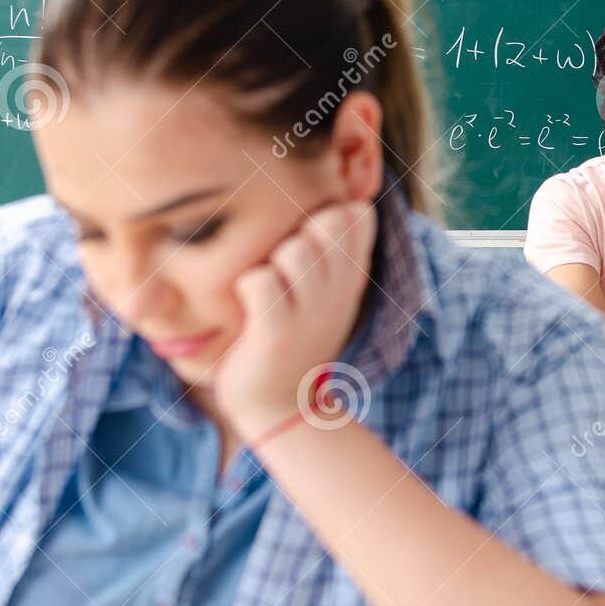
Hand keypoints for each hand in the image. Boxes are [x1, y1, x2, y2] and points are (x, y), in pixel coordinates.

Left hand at [214, 200, 377, 438]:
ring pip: (295, 249)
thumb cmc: (295, 338)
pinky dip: (247, 287)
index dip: (331, 212)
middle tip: (282, 268)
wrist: (282, 407)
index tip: (310, 239)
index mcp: (351, 276)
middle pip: (326, 222)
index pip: (357, 215)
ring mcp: (310, 312)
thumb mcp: (327, 292)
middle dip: (298, 233)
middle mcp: (338, 291)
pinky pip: (261, 282)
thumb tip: (344, 198)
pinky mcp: (276, 332)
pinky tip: (247, 305)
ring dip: (271, 262)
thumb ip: (334, 247)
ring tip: (266, 289)